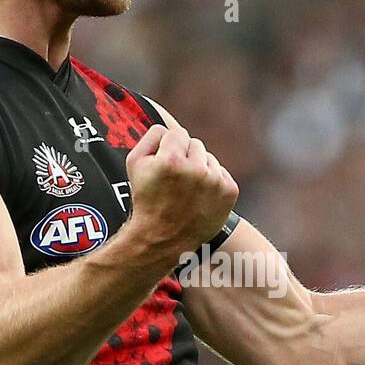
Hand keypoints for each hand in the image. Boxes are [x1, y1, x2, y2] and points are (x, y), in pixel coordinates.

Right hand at [125, 124, 238, 263]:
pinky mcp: (229, 191)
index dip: (168, 148)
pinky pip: (221, 173)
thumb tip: (168, 126)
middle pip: (194, 144)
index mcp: (172, 159)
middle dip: (185, 157)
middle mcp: (197, 169)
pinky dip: (212, 182)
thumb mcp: (134, 164)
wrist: (164, 238)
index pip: (176, 133)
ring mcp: (216, 181)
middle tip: (175, 180)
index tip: (165, 164)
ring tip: (187, 190)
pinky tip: (199, 197)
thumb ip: (151, 136)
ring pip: (209, 158)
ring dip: (199, 169)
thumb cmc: (147, 200)